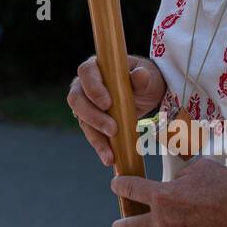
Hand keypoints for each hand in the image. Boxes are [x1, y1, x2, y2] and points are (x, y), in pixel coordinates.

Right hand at [68, 53, 165, 167]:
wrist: (147, 95)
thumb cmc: (145, 80)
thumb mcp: (149, 77)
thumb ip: (143, 77)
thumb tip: (139, 75)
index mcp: (97, 66)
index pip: (86, 72)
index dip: (93, 88)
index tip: (107, 104)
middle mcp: (85, 84)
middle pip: (77, 98)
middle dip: (93, 116)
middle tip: (112, 129)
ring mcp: (86, 104)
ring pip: (81, 119)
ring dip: (95, 136)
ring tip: (110, 154)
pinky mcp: (91, 121)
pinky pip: (91, 134)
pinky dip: (100, 147)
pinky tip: (109, 159)